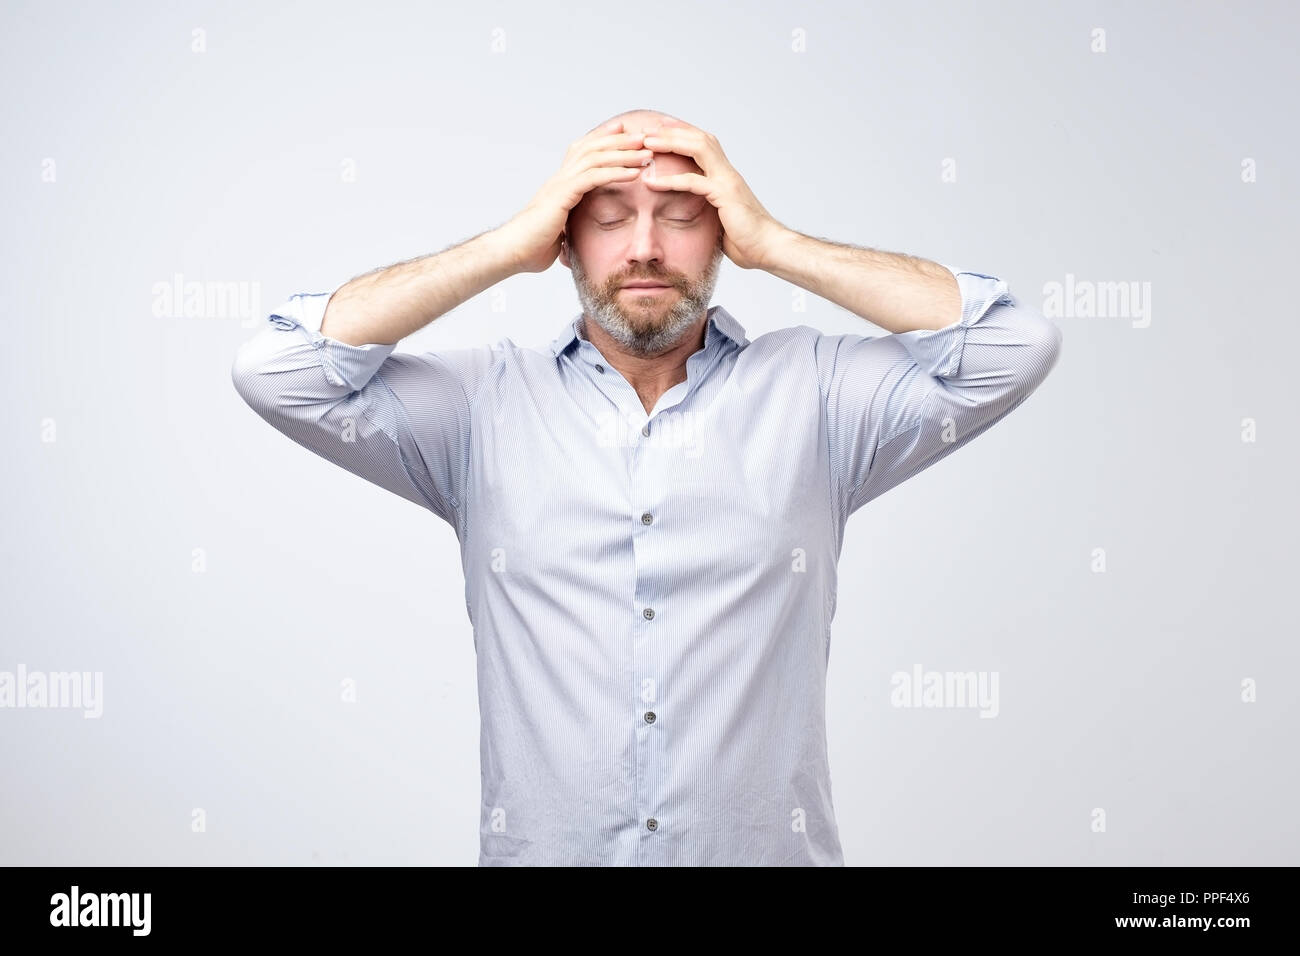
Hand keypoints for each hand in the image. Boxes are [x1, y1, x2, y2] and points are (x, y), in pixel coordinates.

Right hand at [501, 120, 653, 273]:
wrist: (514, 252)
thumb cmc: (534, 246)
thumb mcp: (560, 231)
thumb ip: (571, 224)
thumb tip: (577, 234)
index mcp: (560, 183)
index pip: (584, 151)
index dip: (605, 139)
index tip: (627, 132)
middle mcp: (560, 178)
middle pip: (593, 147)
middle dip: (620, 141)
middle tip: (646, 136)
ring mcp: (560, 184)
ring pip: (596, 158)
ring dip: (624, 154)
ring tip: (647, 153)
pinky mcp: (562, 195)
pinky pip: (593, 177)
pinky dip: (616, 173)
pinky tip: (635, 173)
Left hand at [637, 119, 783, 270]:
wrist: (768, 248)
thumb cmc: (746, 238)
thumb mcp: (720, 218)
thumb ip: (706, 208)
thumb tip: (689, 213)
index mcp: (725, 175)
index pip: (702, 143)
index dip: (679, 134)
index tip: (656, 131)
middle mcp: (727, 172)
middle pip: (698, 138)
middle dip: (671, 131)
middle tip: (645, 131)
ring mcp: (727, 181)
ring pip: (698, 148)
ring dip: (670, 143)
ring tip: (645, 144)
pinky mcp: (725, 195)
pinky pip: (694, 181)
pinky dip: (670, 180)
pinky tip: (651, 182)